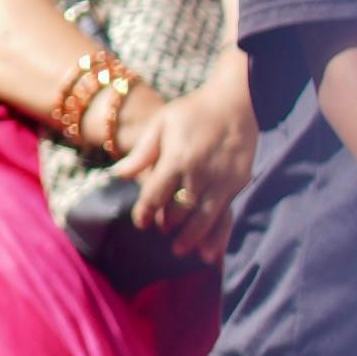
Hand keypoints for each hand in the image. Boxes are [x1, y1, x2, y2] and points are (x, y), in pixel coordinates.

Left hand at [125, 61, 257, 262]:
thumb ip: (141, 153)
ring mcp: (222, 179)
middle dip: (167, 224)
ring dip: (191, 238)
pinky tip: (210, 253)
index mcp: (177, 157)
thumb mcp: (161, 124)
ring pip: (204, 218)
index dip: (145, 212)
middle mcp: (200, 172)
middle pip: (180, 210)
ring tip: (179, 251)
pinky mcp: (238, 183)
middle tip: (160, 230)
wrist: (236, 102)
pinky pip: (226, 215)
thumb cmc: (192, 111)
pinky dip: (218, 236)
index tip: (141, 223)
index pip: (156, 194)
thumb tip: (118, 176)